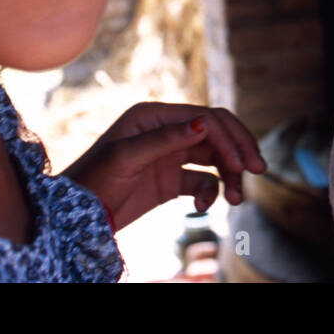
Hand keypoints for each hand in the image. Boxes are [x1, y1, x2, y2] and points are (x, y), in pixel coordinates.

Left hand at [63, 103, 265, 231]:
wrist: (75, 217)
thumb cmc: (92, 182)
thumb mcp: (126, 158)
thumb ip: (165, 140)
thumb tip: (203, 124)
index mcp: (154, 116)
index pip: (205, 118)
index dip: (229, 138)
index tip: (243, 165)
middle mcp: (165, 131)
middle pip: (216, 134)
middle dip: (238, 151)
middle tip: (258, 171)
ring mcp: (169, 156)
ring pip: (214, 158)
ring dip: (230, 175)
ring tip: (236, 199)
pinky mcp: (169, 181)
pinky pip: (202, 181)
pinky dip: (210, 192)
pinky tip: (203, 208)